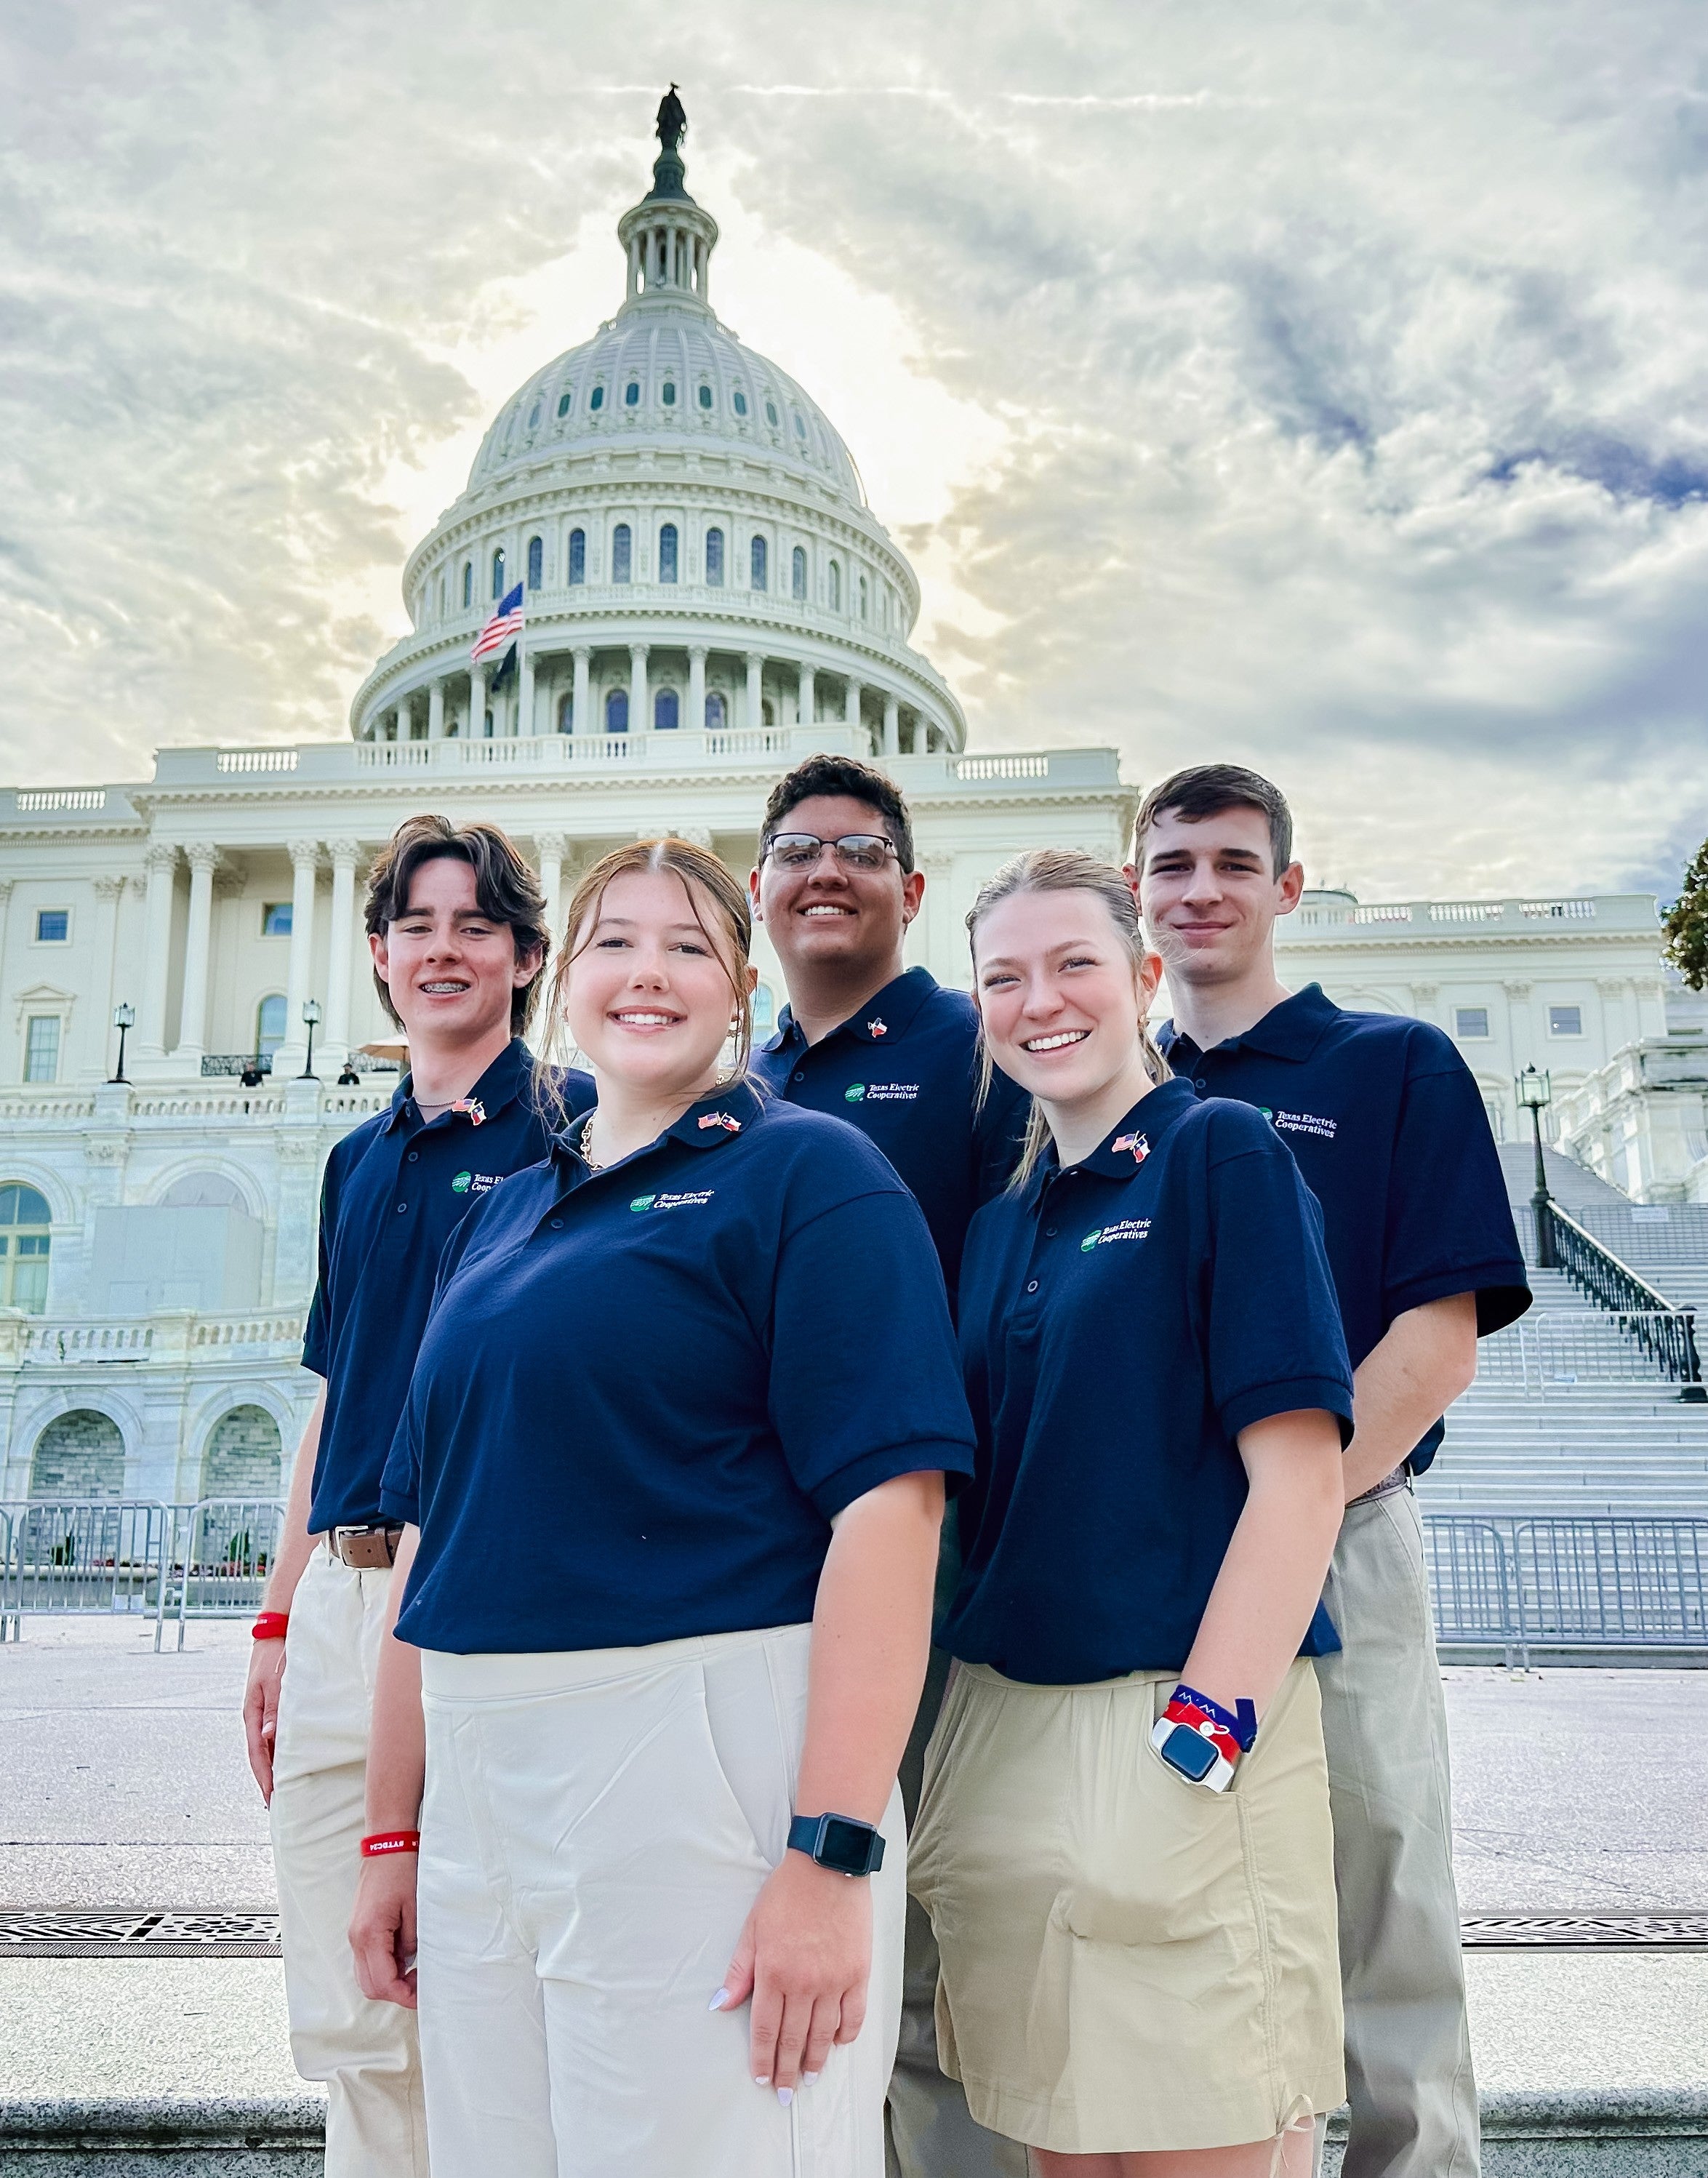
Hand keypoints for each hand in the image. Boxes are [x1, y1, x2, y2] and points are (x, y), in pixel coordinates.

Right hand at [242, 1637, 285, 1802]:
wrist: (276, 1633)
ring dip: (275, 1767)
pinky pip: (276, 1735)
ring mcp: (265, 1713)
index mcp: (253, 1714)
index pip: (257, 1753)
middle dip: (267, 1779)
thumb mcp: (276, 1681)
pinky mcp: (274, 1707)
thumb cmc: (277, 1655)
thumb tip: (268, 1736)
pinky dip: (281, 1751)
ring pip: (268, 1747)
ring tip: (283, 1789)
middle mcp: (257, 1717)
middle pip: (261, 1755)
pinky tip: (289, 1761)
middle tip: (276, 1803)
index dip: (264, 1776)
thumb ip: (275, 1708)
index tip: (270, 1796)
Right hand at [350, 1854, 418, 2008]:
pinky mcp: (359, 1929)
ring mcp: (355, 1935)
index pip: (383, 1983)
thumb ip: (411, 1943)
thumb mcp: (415, 1909)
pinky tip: (402, 1957)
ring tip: (412, 1970)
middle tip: (418, 1984)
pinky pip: (366, 1961)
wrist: (387, 1847)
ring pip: (365, 1977)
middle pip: (370, 1987)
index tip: (421, 1995)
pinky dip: (382, 1967)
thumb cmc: (402, 1871)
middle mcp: (357, 1939)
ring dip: (388, 1981)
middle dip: (394, 1992)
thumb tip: (409, 1964)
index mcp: (370, 1935)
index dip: (403, 1995)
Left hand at [712, 1849, 871, 2097]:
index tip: (762, 2079)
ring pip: (823, 2033)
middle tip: (785, 2094)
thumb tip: (721, 2004)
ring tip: (811, 2077)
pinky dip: (846, 2034)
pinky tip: (839, 2043)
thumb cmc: (787, 1893)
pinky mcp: (857, 1972)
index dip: (762, 2059)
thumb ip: (740, 1971)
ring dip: (816, 2060)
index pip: (765, 2030)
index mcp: (773, 1973)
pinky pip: (853, 2014)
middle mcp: (803, 1983)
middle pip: (793, 2039)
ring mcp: (833, 1980)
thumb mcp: (753, 1928)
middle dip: (787, 2070)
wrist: (827, 1865)